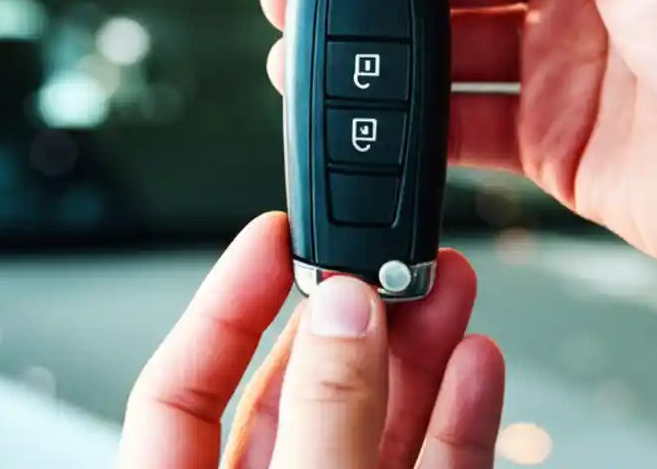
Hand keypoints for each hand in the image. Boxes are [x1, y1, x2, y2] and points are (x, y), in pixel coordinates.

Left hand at [117, 212, 503, 468]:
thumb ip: (322, 414)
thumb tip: (343, 314)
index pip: (182, 389)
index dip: (225, 302)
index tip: (272, 233)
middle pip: (297, 392)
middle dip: (350, 314)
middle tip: (386, 254)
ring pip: (376, 422)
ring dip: (418, 353)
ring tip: (448, 286)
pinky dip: (460, 419)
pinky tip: (474, 365)